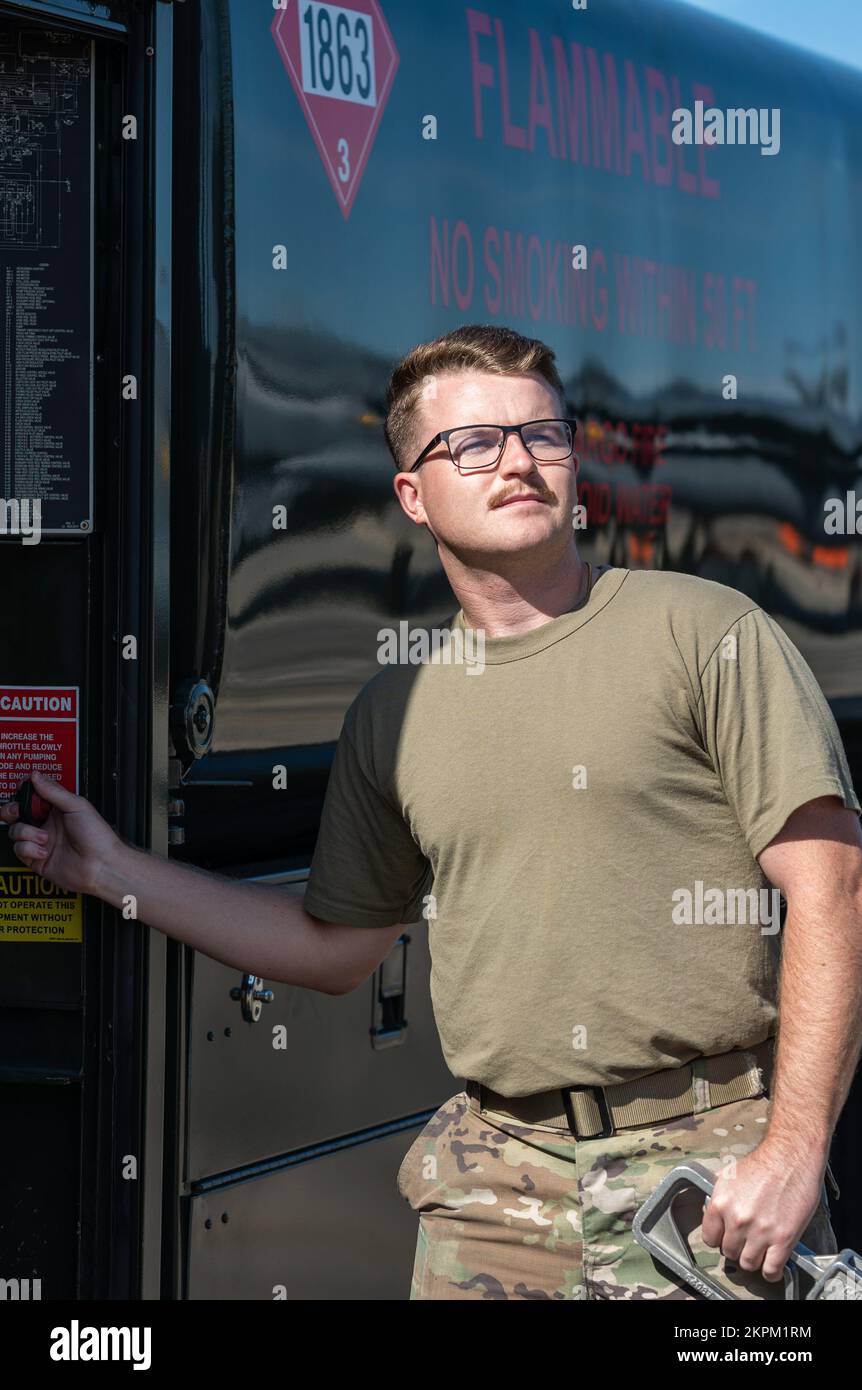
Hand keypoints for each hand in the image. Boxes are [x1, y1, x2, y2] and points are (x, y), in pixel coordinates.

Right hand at [0, 768, 121, 895]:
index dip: (24, 791)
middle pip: (17, 813)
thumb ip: (54, 791)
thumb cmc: (97, 836)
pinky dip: (30, 848)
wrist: (100, 865)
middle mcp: (47, 824)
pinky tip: (45, 850)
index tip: (22, 787)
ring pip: (15, 830)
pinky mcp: (36, 858)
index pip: (33, 795)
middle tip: (16, 810)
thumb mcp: (77, 806)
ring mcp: (40, 841)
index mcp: (57, 809)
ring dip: (27, 832)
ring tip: (44, 837)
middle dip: (11, 809)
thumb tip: (36, 776)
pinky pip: (20, 849)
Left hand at [702, 1143, 824, 1281]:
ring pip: (748, 1264)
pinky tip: (772, 1266)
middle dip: (737, 1248)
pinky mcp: (783, 1239)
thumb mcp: (728, 1177)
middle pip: (729, 1253)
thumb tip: (711, 1216)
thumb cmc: (762, 1164)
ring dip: (754, 1260)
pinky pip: (771, 1270)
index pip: (710, 1239)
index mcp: (720, 1203)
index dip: (719, 1239)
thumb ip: (718, 1199)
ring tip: (760, 1251)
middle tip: (747, 1241)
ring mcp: (760, 1232)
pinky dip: (770, 1273)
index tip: (726, 1237)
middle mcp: (737, 1220)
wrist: (790, 1157)